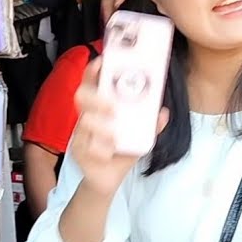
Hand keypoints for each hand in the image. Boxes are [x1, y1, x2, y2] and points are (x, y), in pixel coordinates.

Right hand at [69, 58, 168, 197]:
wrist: (107, 180)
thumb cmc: (121, 152)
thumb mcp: (141, 138)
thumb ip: (151, 125)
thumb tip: (163, 112)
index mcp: (100, 108)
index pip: (93, 83)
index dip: (94, 71)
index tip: (101, 62)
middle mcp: (88, 116)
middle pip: (81, 96)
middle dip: (97, 98)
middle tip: (113, 107)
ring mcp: (81, 133)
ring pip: (84, 122)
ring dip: (100, 127)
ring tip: (114, 137)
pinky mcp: (78, 150)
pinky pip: (85, 145)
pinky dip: (99, 149)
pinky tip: (108, 153)